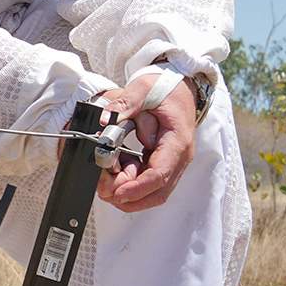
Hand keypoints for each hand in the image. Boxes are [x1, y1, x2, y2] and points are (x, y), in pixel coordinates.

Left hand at [86, 72, 198, 212]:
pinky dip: (133, 184)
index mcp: (177, 140)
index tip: (117, 193)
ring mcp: (174, 162)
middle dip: (131, 197)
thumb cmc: (165, 88)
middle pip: (159, 190)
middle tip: (104, 192)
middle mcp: (180, 157)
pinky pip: (151, 182)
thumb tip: (104, 120)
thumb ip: (125, 103)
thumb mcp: (143, 88)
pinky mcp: (166, 163)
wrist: (181, 89)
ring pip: (155, 191)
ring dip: (131, 194)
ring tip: (106, 185)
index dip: (138, 187)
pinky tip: (116, 174)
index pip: (160, 174)